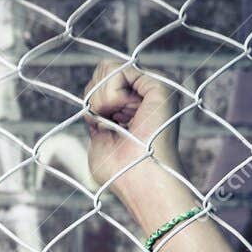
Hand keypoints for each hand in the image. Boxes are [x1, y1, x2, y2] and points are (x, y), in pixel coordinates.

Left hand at [83, 60, 183, 199]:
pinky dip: (110, 97)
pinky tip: (125, 118)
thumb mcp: (99, 137)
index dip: (91, 102)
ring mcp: (155, 87)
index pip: (101, 80)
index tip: (103, 127)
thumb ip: (97, 114)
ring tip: (118, 123)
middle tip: (109, 125)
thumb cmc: (120, 173)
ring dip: (101, 101)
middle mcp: (147, 92)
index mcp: (136, 104)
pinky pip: (119, 71)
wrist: (140, 184)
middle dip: (94, 98)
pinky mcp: (160, 86)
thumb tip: (91, 96)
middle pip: (103, 68)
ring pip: (108, 67)